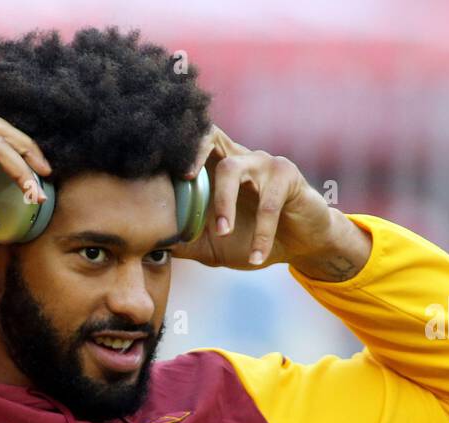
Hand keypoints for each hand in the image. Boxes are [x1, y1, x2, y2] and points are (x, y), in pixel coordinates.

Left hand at [171, 125, 370, 279]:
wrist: (300, 245)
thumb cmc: (250, 239)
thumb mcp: (212, 244)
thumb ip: (185, 240)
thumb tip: (148, 245)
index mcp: (217, 168)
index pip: (193, 144)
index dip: (175, 149)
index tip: (154, 167)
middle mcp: (239, 157)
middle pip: (210, 138)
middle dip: (193, 154)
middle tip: (184, 180)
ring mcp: (263, 163)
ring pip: (233, 170)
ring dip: (223, 202)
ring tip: (222, 233)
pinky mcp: (287, 177)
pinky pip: (268, 204)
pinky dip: (261, 233)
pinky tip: (255, 257)